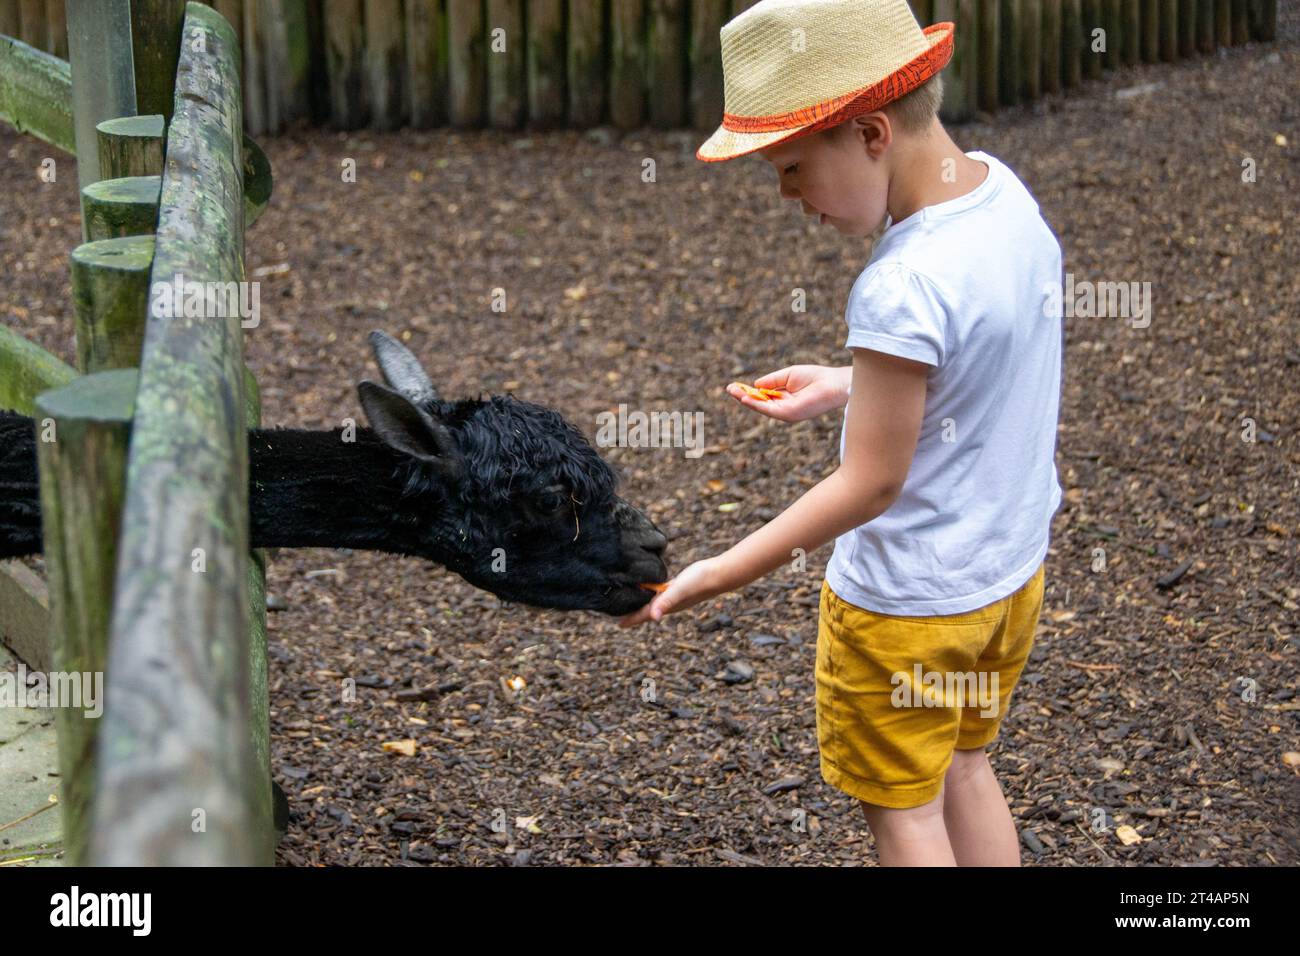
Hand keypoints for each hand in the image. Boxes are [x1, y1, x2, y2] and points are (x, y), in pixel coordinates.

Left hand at [617, 557, 728, 626]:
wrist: (719, 574)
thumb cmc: (699, 582)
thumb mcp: (679, 590)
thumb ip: (666, 602)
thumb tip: (653, 617)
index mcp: (666, 606)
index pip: (645, 614)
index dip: (631, 619)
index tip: (618, 624)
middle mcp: (669, 603)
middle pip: (647, 610)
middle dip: (634, 613)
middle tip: (618, 614)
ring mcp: (674, 596)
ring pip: (654, 602)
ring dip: (642, 603)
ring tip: (630, 603)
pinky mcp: (679, 587)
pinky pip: (661, 592)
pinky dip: (652, 592)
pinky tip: (650, 588)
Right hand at [725, 365, 851, 422]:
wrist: (833, 383)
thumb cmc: (815, 378)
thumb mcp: (788, 375)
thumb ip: (772, 381)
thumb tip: (755, 384)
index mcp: (784, 399)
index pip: (761, 397)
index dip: (748, 392)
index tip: (734, 386)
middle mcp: (783, 408)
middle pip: (758, 404)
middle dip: (743, 396)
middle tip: (729, 389)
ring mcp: (786, 413)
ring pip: (761, 408)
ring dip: (746, 400)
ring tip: (734, 392)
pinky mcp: (790, 414)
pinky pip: (769, 410)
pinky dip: (757, 404)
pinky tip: (747, 398)